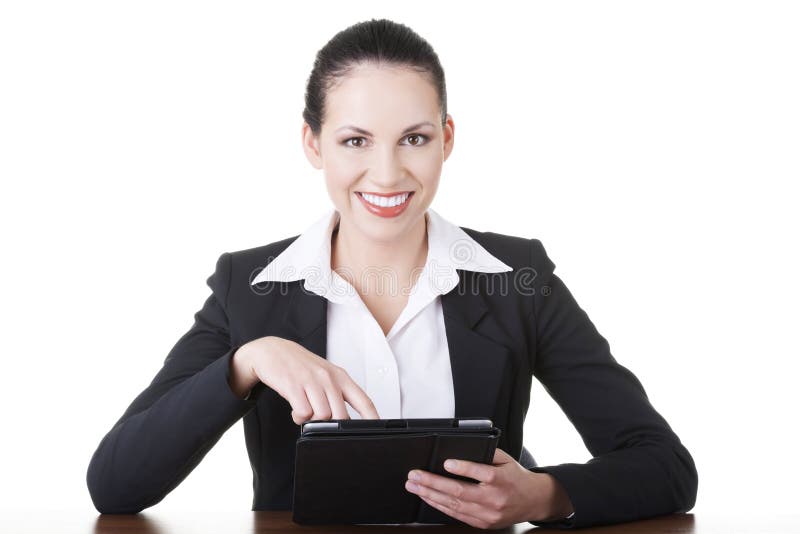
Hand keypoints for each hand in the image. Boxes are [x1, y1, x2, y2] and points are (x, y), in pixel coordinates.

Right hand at [232, 336, 379, 423]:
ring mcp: (311, 381)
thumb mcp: (325, 375)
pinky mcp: (293, 386)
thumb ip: (338, 395)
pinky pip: (303, 414)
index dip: (373, 418)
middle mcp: (328, 378)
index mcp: (340, 376)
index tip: (378, 430)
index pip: (364, 400)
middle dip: (331, 424)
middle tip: (319, 417)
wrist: (273, 351)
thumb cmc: (301, 366)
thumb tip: (347, 420)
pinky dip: (299, 417)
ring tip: (305, 409)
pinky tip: (296, 409)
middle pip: (341, 416)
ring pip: (322, 416)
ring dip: (311, 420)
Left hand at [405, 448, 573, 528]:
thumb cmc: (516, 477)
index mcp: (501, 480)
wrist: (534, 501)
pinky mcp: (483, 523)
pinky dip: (440, 506)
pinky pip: (457, 515)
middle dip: (433, 483)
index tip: (445, 462)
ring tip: (414, 486)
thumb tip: (460, 450)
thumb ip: (486, 454)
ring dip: (430, 495)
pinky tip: (428, 497)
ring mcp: (488, 514)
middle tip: (415, 475)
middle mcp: (494, 499)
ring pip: (454, 505)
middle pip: (460, 492)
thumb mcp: (506, 459)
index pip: (480, 473)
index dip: (462, 468)